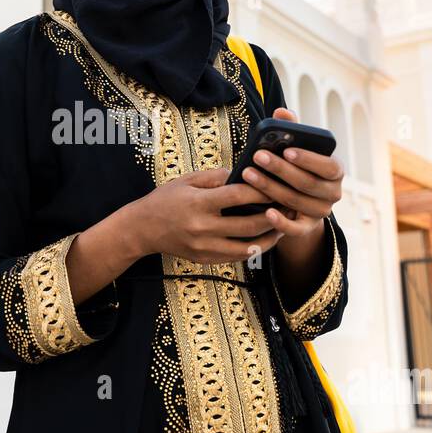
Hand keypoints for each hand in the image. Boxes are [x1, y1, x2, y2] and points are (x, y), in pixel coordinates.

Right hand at [126, 167, 285, 263]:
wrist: (142, 228)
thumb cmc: (166, 200)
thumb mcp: (187, 180)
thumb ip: (216, 177)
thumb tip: (243, 173)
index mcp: (199, 203)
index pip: (238, 196)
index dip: (261, 191)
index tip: (276, 185)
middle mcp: (203, 227)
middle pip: (249, 224)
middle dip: (273, 216)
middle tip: (289, 207)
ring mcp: (204, 247)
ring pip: (247, 247)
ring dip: (269, 238)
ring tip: (283, 227)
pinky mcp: (204, 259)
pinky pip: (235, 257)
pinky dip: (252, 249)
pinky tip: (263, 240)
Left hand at [241, 107, 343, 241]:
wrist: (298, 202)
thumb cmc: (295, 167)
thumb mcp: (296, 149)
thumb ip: (292, 130)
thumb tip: (281, 112)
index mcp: (335, 171)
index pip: (328, 166)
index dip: (309, 159)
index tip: (287, 150)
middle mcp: (333, 192)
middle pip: (307, 183)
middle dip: (280, 169)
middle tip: (258, 156)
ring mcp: (321, 212)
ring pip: (296, 201)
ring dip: (270, 188)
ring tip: (248, 174)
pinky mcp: (307, 228)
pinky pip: (295, 229)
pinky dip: (281, 221)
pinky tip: (266, 212)